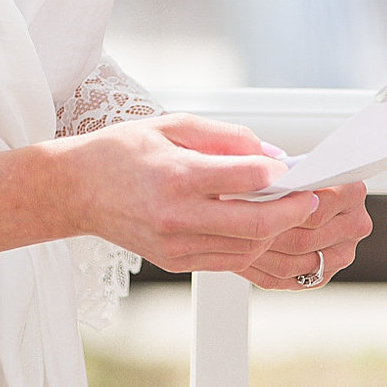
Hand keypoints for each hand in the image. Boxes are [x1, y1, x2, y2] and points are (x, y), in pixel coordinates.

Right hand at [56, 114, 321, 273]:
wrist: (75, 190)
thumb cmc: (121, 151)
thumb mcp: (172, 125)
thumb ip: (225, 137)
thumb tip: (270, 153)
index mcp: (178, 175)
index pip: (246, 178)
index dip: (278, 173)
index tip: (294, 169)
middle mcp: (178, 216)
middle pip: (256, 223)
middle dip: (293, 212)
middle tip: (312, 199)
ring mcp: (176, 245)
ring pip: (246, 248)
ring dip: (274, 232)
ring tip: (287, 212)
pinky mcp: (175, 261)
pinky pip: (226, 260)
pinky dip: (248, 244)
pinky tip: (256, 226)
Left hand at [235, 180, 372, 289]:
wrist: (298, 192)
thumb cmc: (289, 174)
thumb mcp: (286, 162)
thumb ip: (281, 170)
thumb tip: (260, 176)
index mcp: (352, 190)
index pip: (314, 211)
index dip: (279, 211)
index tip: (250, 208)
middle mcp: (355, 223)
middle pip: (304, 240)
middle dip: (265, 234)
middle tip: (234, 228)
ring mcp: (343, 252)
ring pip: (294, 263)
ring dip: (259, 255)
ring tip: (232, 243)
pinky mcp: (326, 273)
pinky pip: (290, 279)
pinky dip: (263, 271)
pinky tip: (242, 258)